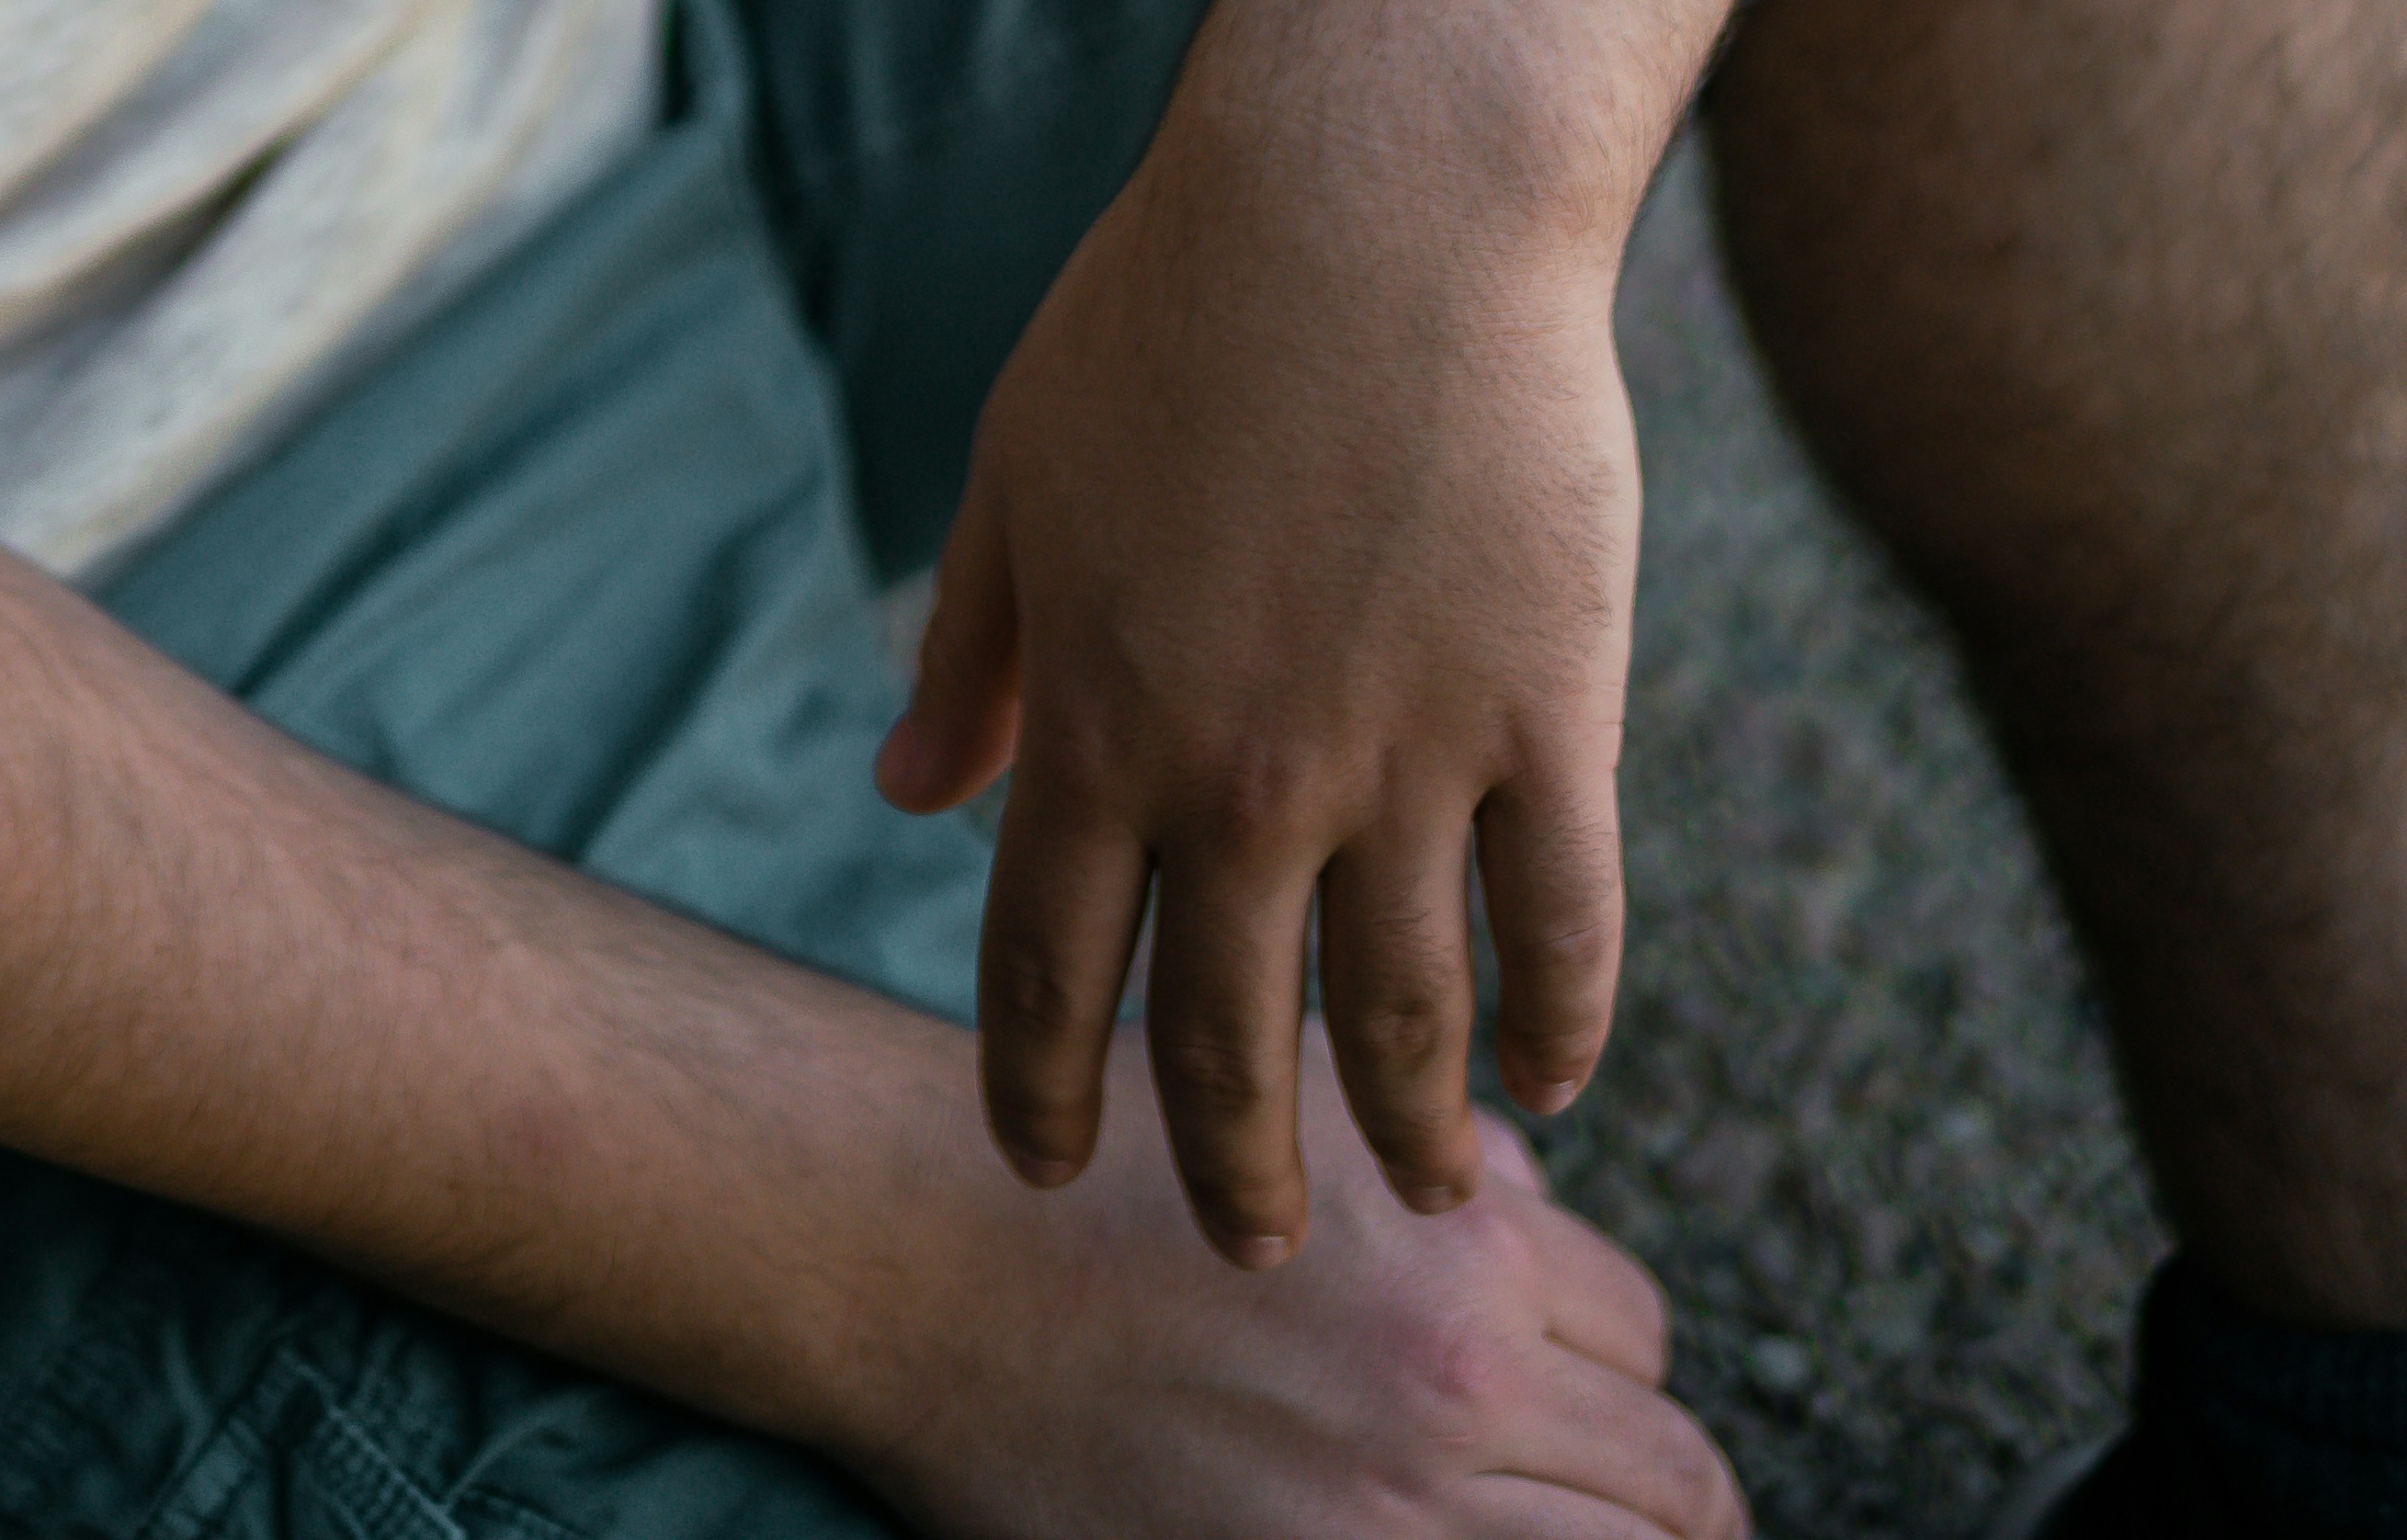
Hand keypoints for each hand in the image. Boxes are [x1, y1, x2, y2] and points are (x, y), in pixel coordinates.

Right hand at [859, 1032, 1739, 1539]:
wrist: (925, 1257)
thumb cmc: (1097, 1171)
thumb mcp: (1285, 1101)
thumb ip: (1427, 1161)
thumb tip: (1532, 1207)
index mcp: (1465, 1244)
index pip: (1643, 1336)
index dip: (1619, 1379)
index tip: (1591, 1421)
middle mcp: (1461, 1377)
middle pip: (1673, 1478)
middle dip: (1659, 1505)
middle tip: (1627, 1528)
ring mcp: (1398, 1511)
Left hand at [873, 70, 1641, 1265]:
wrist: (1370, 197)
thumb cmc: (1173, 306)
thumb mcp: (1021, 468)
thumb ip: (971, 648)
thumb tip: (909, 794)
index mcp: (1094, 721)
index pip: (1049, 975)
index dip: (1044, 1095)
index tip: (1048, 1171)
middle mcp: (1241, 775)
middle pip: (1227, 1042)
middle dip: (1231, 1170)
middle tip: (1251, 1245)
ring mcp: (1404, 758)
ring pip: (1404, 1024)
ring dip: (1406, 1134)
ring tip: (1422, 1194)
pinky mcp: (1546, 715)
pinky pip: (1561, 928)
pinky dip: (1559, 1031)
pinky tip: (1551, 1084)